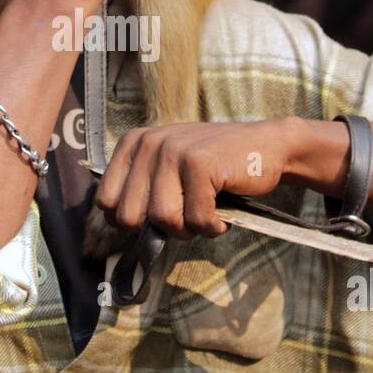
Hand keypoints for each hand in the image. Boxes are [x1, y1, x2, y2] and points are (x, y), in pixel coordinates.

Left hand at [95, 120, 302, 240]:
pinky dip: (213, 227)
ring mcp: (174, 151)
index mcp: (134, 143)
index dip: (132, 222)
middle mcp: (149, 143)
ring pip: (163, 220)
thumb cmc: (215, 167)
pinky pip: (196, 219)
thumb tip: (117, 227)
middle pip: (130, 217)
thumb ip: (141, 189)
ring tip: (206, 214)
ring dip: (189, 229)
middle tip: (187, 217)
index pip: (106, 201)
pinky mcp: (200, 163)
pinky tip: (222, 213)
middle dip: (160, 229)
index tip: (159, 216)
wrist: (267, 146)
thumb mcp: (169, 169)